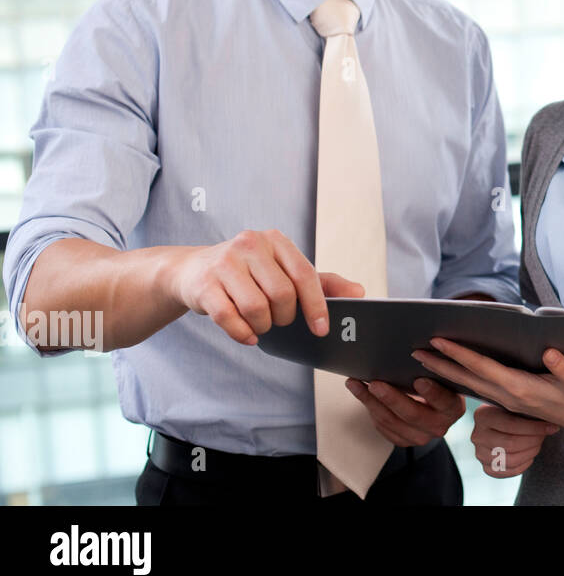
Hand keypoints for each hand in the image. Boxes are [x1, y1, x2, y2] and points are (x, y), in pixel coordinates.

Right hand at [164, 228, 364, 344]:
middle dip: (285, 317)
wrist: (192, 270)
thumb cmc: (249, 273)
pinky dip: (243, 333)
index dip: (317, 305)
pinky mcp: (204, 284)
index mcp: (276, 240)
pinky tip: (248, 335)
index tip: (322, 329)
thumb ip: (322, 282)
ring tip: (262, 325)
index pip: (305, 275)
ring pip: (256, 308)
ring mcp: (224, 262)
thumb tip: (360, 292)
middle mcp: (250, 244)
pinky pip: (229, 318)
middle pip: (282, 294)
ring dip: (264, 326)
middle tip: (280, 321)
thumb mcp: (284, 271)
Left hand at [345, 376, 466, 446]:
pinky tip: (361, 393)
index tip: (418, 380)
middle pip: (412, 414)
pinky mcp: (402, 440)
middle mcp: (439, 426)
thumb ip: (435, 371)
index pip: (444, 401)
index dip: (432, 392)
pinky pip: (382, 426)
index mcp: (453, 408)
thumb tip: (417, 352)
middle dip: (391, 398)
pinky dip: (370, 407)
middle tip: (375, 383)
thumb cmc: (438, 385)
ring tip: (357, 384)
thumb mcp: (443, 378)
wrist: (434, 407)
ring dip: (371, 401)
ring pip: (391, 421)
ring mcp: (419, 437)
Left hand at [412, 338, 563, 436]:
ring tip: (425, 361)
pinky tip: (453, 374)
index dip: (459, 354)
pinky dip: (462, 379)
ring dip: (447, 373)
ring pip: (470, 385)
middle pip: (468, 378)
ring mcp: (508, 401)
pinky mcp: (511, 401)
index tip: (438, 341)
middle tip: (414, 352)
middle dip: (441, 365)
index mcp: (520, 388)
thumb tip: (550, 352)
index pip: (482, 367)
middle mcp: (509, 396)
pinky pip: (479, 389)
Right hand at [470, 404, 558, 476]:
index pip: (511, 425)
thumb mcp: (512, 405)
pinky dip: (524, 465)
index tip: (552, 427)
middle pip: (511, 444)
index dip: (534, 428)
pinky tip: (531, 455)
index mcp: (482, 415)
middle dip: (534, 440)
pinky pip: (508, 471)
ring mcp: (479, 453)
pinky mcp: (486, 467)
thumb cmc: (509, 412)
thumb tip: (551, 418)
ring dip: (531, 452)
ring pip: (511, 459)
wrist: (496, 425)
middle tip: (545, 435)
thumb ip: (525, 410)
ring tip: (539, 443)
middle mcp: (477, 435)